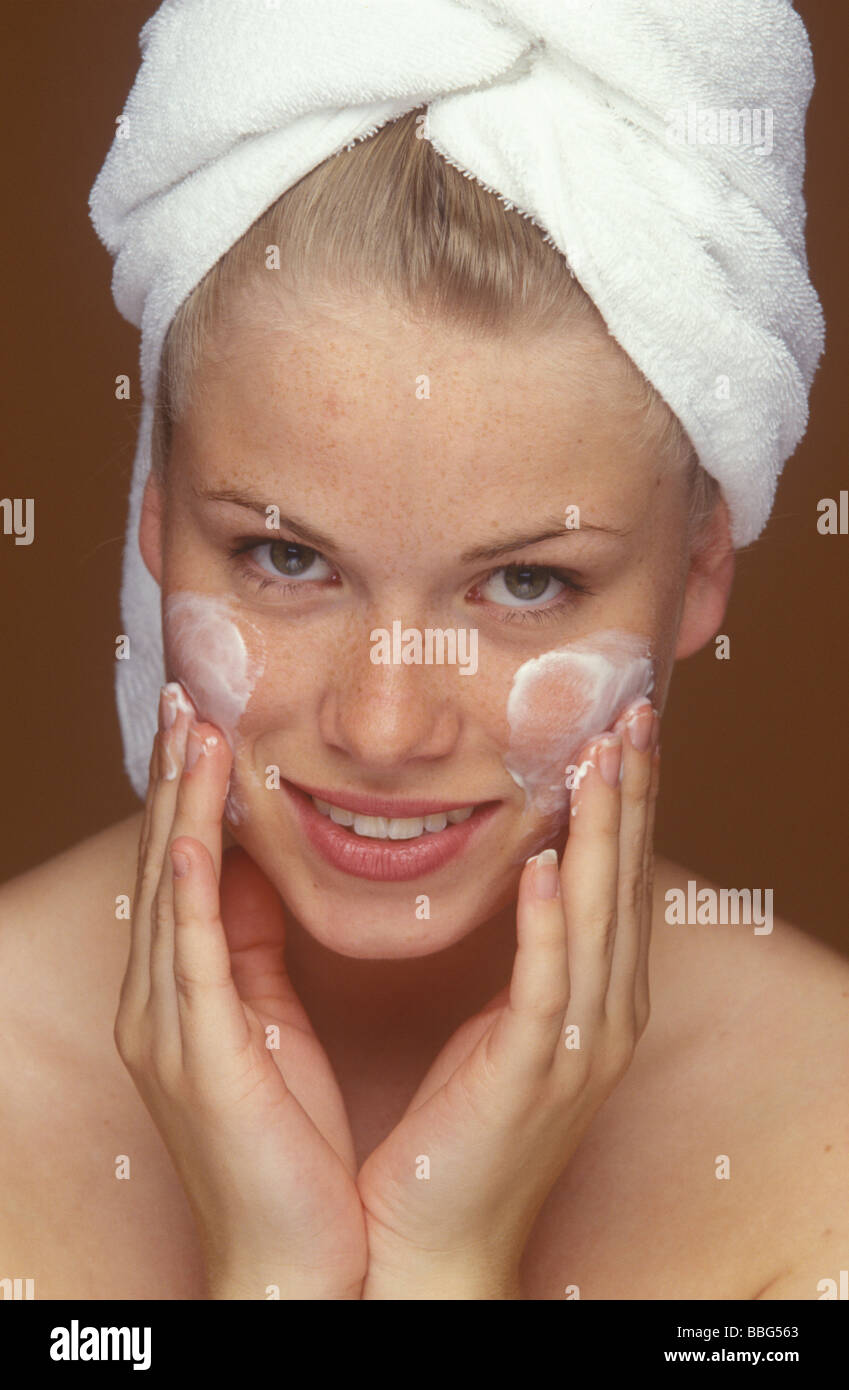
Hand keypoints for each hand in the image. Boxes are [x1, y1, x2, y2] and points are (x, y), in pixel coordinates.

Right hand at [115, 682, 366, 1298]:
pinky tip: (198, 831)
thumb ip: (254, 948)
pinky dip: (193, 887)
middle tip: (187, 698)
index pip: (187, 867)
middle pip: (168, 863)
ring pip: (173, 891)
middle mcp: (160, 1000)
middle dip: (175, 779)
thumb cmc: (290, 1143)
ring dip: (181, 808)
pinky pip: (193, 955)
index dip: (191, 792)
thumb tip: (262, 868)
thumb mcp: (266, 1025)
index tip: (206, 720)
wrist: (294, 1257)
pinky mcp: (197, 1057)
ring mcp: (169, 1028)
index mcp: (184, 993)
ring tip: (193, 730)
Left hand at [356, 698, 659, 1298]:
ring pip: (598, 921)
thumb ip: (521, 950)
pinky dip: (552, 923)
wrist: (429, 1239)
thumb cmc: (456, 1127)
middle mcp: (603, 1018)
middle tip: (633, 712)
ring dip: (604, 835)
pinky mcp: (531, 1078)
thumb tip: (518, 866)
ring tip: (602, 757)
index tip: (621, 727)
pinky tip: (548, 865)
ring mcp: (575, 1050)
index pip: (617, 880)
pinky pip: (547, 988)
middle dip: (631, 794)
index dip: (626, 802)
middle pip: (624, 885)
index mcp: (595, 1002)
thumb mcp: (499, 1022)